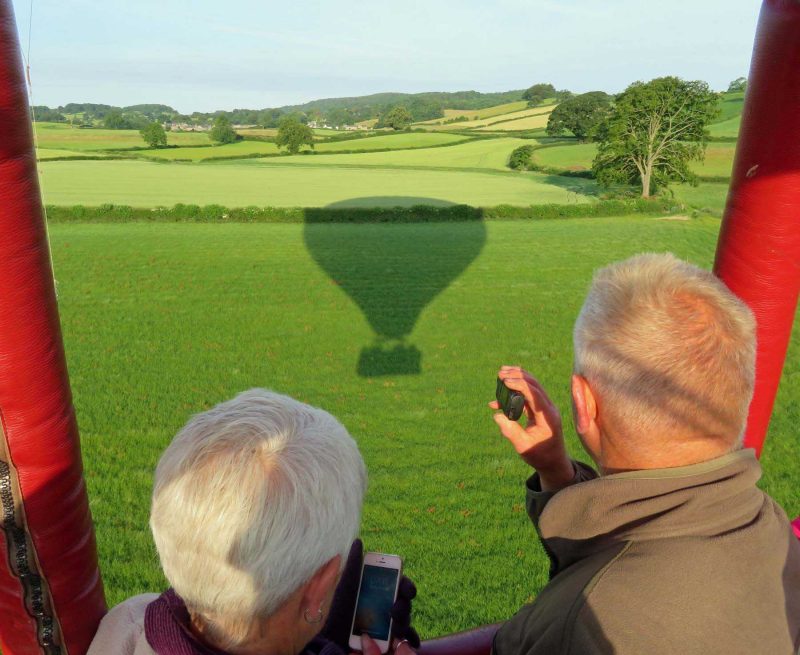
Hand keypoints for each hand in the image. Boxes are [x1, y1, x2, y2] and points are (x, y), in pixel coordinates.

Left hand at [322, 540, 419, 650]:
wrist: (332, 637)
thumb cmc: (340, 609)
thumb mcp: (346, 586)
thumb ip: (353, 565)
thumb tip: (358, 541)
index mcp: (382, 590)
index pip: (401, 584)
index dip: (406, 586)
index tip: (407, 590)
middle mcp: (390, 606)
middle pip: (405, 604)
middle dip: (404, 606)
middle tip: (395, 609)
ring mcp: (391, 625)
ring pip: (405, 622)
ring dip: (403, 624)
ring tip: (394, 629)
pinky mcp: (390, 641)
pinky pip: (404, 640)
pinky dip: (409, 640)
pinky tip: (407, 642)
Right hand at [490, 366, 574, 490]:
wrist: (553, 462)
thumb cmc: (540, 456)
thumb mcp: (523, 446)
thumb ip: (510, 431)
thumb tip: (496, 415)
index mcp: (547, 416)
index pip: (535, 393)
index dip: (520, 384)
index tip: (505, 380)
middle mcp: (549, 408)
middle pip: (534, 385)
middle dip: (517, 376)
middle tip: (500, 372)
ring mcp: (545, 408)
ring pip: (532, 387)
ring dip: (517, 379)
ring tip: (501, 374)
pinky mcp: (540, 410)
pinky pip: (528, 396)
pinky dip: (516, 393)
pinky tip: (500, 398)